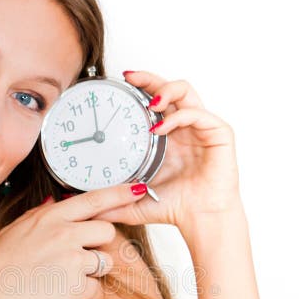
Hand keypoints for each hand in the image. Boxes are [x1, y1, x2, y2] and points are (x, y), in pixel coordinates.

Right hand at [0, 182, 148, 298]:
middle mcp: (65, 234)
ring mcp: (72, 260)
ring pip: (105, 262)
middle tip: (79, 256)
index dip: (120, 194)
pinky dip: (82, 293)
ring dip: (92, 271)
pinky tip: (59, 292)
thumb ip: (39, 214)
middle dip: (100, 245)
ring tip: (63, 276)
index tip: (139, 189)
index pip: (94, 200)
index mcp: (51, 217)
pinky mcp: (76, 286)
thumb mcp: (15, 229)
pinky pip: (94, 288)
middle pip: (107, 232)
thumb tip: (51, 201)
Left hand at [93, 70, 241, 230]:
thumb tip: (79, 202)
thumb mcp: (134, 200)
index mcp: (168, 135)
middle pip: (169, 87)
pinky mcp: (219, 133)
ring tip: (149, 103)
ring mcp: (202, 128)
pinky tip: (160, 129)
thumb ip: (110, 198)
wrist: (201, 220)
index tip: (120, 82)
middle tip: (130, 78)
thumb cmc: (175, 207)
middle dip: (149, 79)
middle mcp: (185, 127)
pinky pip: (198, 114)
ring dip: (166, 90)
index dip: (140, 86)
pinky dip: (178, 116)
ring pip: (186, 91)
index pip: (154, 99)